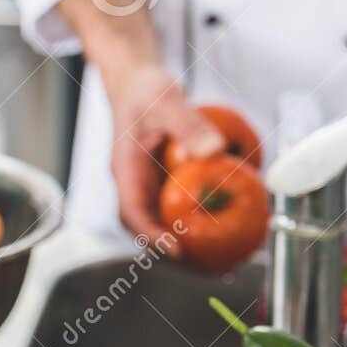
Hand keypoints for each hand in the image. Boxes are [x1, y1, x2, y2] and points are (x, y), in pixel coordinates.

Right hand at [103, 63, 223, 245]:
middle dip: (169, 249)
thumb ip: (189, 125)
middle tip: (203, 264)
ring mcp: (146, 184)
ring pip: (160, 219)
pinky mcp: (161, 180)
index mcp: (125, 170)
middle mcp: (133, 183)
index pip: (131, 212)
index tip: (175, 249)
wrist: (135, 81)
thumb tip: (215, 150)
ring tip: (215, 256)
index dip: (150, 235)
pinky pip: (176, 204)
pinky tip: (220, 223)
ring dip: (183, 239)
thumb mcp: (167, 101)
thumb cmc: (145, 89)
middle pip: (145, 226)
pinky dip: (194, 218)